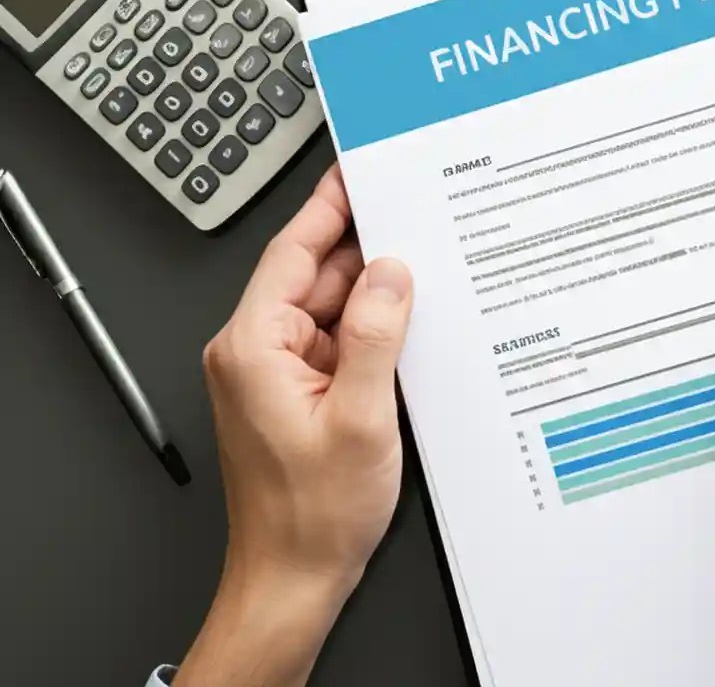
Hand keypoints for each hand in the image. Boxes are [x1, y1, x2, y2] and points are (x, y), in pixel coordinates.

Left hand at [175, 166, 412, 686]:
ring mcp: (273, 374)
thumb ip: (377, 336)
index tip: (358, 173)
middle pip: (314, 278)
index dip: (329, 208)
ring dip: (373, 299)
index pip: (292, 253)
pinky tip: (408, 330)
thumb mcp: (362, 418)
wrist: (293, 576)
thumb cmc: (312, 514)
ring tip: (426, 280)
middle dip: (367, 255)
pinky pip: (334, 344)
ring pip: (328, 311)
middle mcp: (254, 352)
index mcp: (253, 346)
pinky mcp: (294, 394)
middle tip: (421, 224)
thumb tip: (392, 273)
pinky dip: (369, 333)